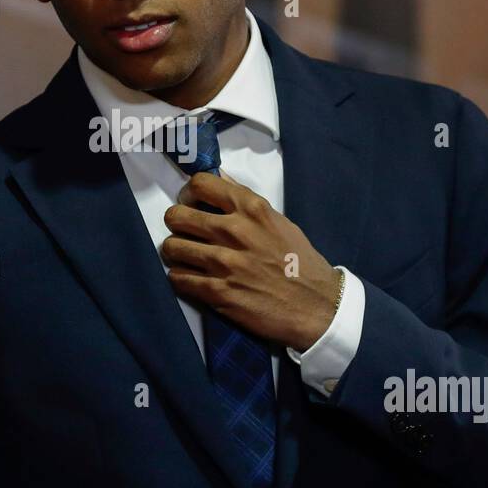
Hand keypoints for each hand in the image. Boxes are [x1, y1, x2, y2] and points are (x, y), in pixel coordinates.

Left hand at [160, 169, 342, 351]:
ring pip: (171, 247)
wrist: (316, 307)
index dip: (189, 194)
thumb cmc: (300, 262)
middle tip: (185, 233)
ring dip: (176, 253)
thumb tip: (220, 180)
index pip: (200, 184)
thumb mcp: (278, 222)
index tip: (192, 204)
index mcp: (252, 209)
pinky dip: (180, 278)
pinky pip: (178, 278)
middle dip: (177, 224)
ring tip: (187, 258)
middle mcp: (235, 231)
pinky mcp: (217, 292)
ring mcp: (224, 262)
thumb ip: (246, 201)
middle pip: (177, 215)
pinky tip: (191, 279)